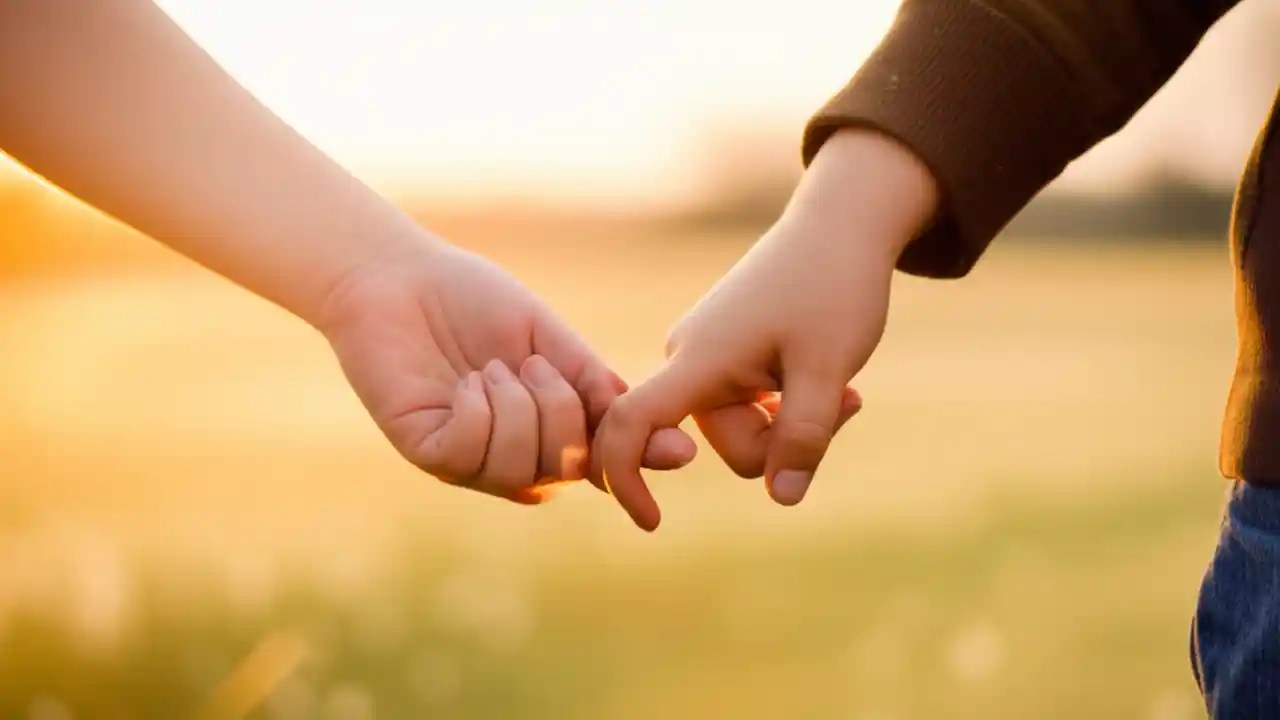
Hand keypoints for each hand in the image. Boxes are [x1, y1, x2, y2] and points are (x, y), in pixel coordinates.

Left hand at [318, 233, 696, 503]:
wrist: (402, 276)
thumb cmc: (476, 303)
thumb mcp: (554, 346)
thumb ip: (602, 393)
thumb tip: (679, 449)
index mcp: (550, 436)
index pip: (604, 464)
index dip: (638, 460)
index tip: (679, 451)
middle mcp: (513, 459)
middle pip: (567, 469)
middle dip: (561, 410)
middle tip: (530, 364)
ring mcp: (469, 462)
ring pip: (521, 468)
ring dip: (516, 406)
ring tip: (491, 370)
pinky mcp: (426, 452)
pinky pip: (470, 453)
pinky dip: (476, 411)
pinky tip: (463, 385)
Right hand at [592, 130, 937, 529]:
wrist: (842, 225)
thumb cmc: (835, 288)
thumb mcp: (829, 370)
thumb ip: (804, 436)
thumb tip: (782, 498)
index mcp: (700, 359)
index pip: (633, 423)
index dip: (625, 477)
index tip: (652, 522)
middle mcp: (692, 359)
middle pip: (728, 445)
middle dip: (784, 442)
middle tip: (846, 402)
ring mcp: (712, 356)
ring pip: (748, 430)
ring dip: (797, 423)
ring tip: (844, 386)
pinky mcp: (732, 354)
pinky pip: (755, 406)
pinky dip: (792, 405)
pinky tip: (830, 378)